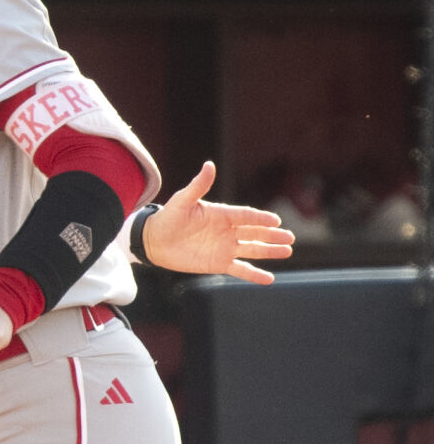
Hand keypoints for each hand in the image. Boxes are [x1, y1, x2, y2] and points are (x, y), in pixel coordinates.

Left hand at [144, 161, 293, 283]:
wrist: (153, 241)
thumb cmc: (168, 217)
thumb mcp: (183, 200)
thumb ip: (198, 185)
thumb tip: (209, 165)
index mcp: (222, 214)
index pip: (245, 215)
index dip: (260, 218)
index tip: (275, 220)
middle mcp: (227, 231)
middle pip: (255, 232)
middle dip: (272, 235)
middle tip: (290, 237)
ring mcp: (225, 248)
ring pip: (252, 250)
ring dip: (269, 251)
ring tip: (287, 251)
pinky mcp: (218, 264)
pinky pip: (240, 269)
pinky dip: (254, 275)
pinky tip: (269, 279)